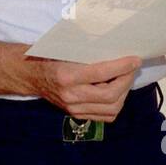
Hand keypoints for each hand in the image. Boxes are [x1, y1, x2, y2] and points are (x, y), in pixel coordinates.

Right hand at [26, 54, 142, 121]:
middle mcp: (71, 95)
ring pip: (111, 108)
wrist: (30, 75)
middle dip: (126, 80)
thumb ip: (89, 52)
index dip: (122, 66)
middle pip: (110, 95)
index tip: (135, 59)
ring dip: (124, 93)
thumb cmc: (49, 56)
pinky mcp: (76, 115)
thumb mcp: (65, 49)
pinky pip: (105, 116)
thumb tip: (117, 48)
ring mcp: (74, 108)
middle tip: (131, 68)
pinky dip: (116, 104)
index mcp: (66, 75)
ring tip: (125, 79)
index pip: (102, 73)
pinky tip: (117, 91)